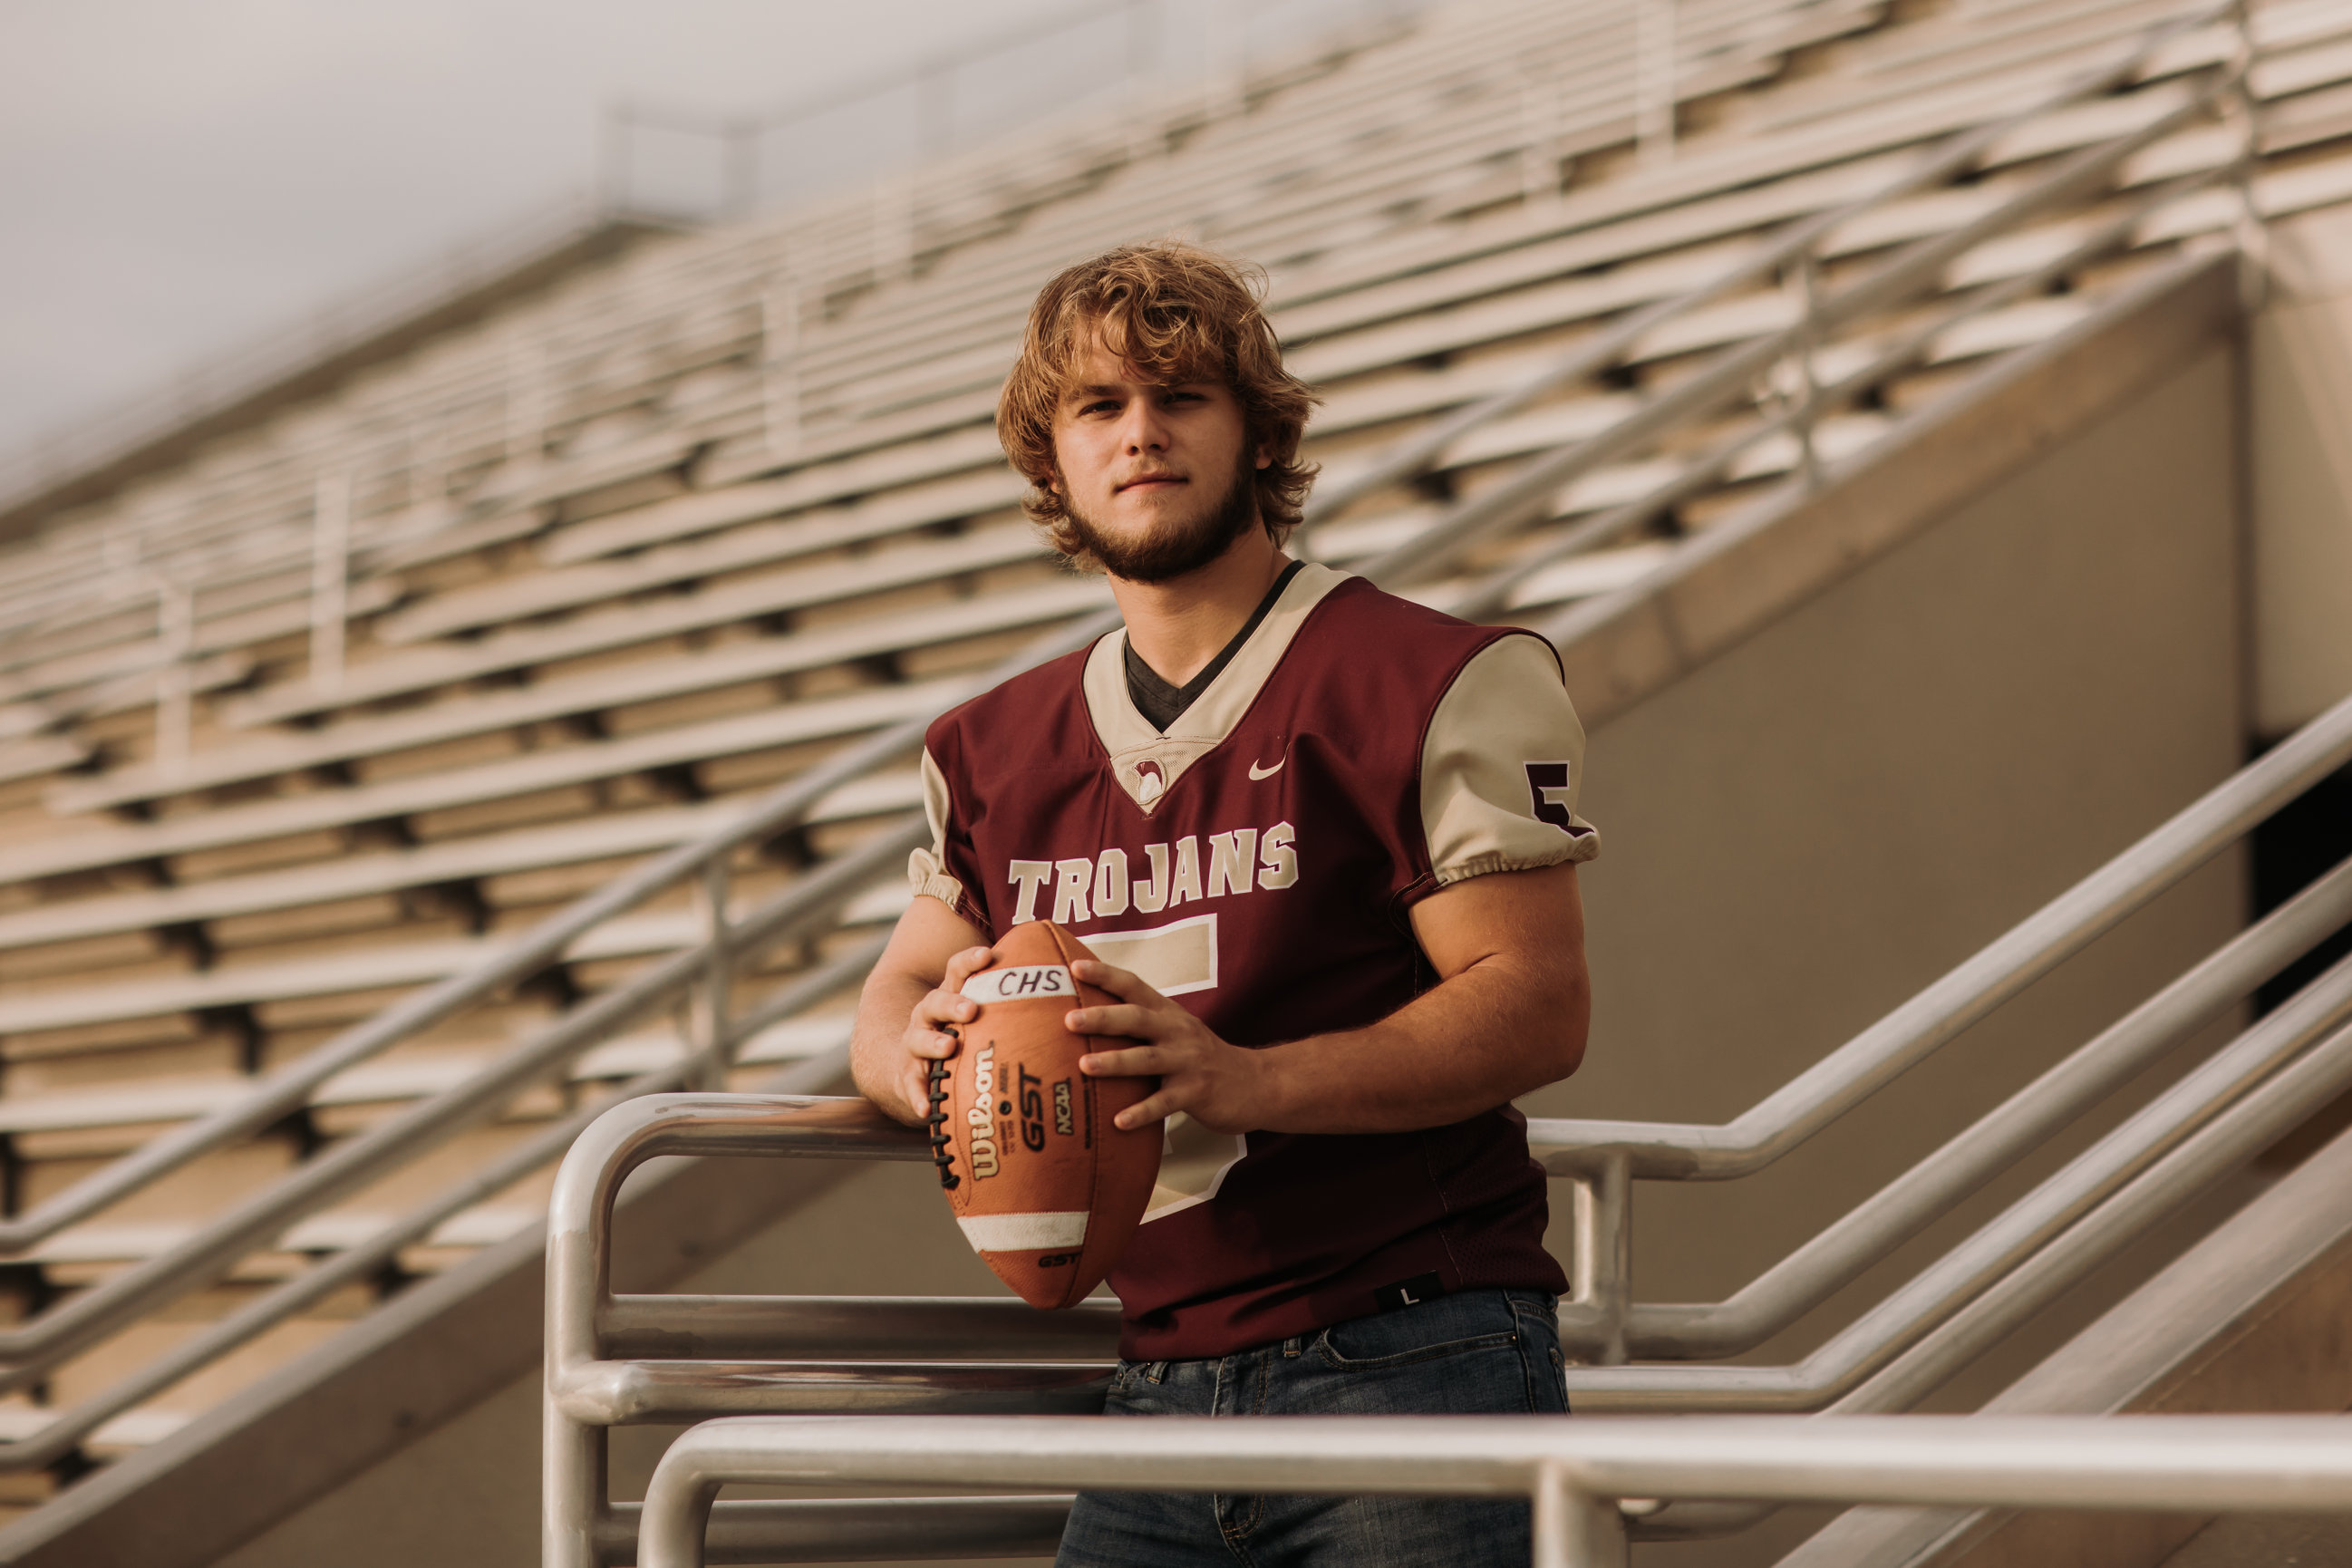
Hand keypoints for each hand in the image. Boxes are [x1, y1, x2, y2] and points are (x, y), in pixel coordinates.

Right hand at [887, 944, 997, 1123]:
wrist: (913, 1064)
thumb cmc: (961, 1036)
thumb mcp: (979, 1018)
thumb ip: (1011, 1009)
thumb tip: (1066, 997)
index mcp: (949, 996)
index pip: (957, 970)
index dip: (970, 961)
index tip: (988, 955)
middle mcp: (928, 1016)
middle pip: (935, 1001)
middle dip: (952, 1003)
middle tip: (971, 1009)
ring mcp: (914, 1043)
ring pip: (918, 1039)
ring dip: (933, 1042)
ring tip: (948, 1047)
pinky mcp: (907, 1074)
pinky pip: (911, 1085)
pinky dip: (918, 1096)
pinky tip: (926, 1110)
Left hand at [1067, 959, 1278, 1134]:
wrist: (1255, 1082)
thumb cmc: (1202, 1057)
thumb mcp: (1176, 1031)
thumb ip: (1141, 1024)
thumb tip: (1088, 1018)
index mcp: (1168, 1013)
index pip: (1134, 986)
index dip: (1106, 975)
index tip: (1075, 967)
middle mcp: (1177, 1032)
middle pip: (1138, 1019)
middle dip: (1103, 1018)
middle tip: (1070, 1020)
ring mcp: (1188, 1062)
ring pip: (1148, 1059)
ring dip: (1116, 1062)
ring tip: (1085, 1066)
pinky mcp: (1197, 1093)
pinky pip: (1165, 1103)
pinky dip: (1141, 1111)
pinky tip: (1119, 1121)